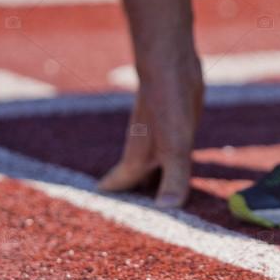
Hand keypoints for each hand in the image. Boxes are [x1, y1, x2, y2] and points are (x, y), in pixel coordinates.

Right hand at [98, 51, 202, 208]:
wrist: (170, 61)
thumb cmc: (168, 102)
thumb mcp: (176, 144)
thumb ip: (174, 177)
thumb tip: (167, 208)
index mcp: (138, 156)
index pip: (121, 183)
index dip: (115, 199)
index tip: (103, 214)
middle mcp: (144, 149)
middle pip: (136, 179)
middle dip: (134, 197)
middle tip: (133, 217)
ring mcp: (158, 136)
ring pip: (153, 166)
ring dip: (154, 182)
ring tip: (154, 199)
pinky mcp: (173, 126)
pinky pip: (169, 153)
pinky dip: (170, 165)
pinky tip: (176, 166)